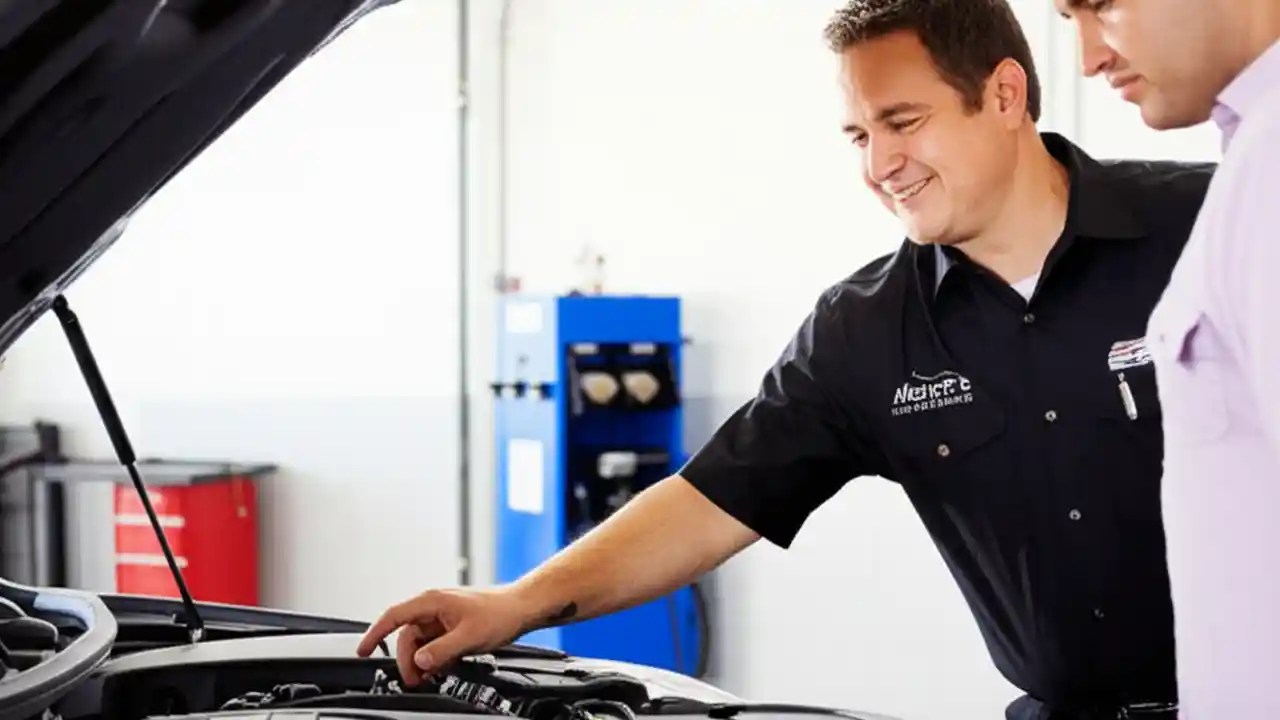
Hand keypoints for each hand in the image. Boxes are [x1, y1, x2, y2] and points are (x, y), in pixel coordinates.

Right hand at [355, 587, 531, 686]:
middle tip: (415, 680)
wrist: (522, 608)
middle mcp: (434, 607)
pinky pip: (434, 644)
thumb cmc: (500, 612)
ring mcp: (443, 617)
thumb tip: (418, 662)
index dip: (375, 634)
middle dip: (408, 660)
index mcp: (432, 601)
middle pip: (407, 636)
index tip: (363, 651)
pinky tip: (444, 668)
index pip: (393, 617)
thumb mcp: (468, 636)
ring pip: (421, 643)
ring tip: (429, 678)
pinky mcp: (452, 626)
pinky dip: (435, 658)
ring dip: (422, 662)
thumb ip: (440, 651)